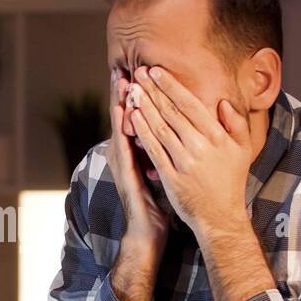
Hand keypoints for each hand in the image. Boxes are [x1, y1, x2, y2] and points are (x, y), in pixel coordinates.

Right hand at [106, 71, 167, 300]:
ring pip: (121, 127)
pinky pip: (125, 145)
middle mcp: (125, 154)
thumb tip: (179, 130)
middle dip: (124, 92)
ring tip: (122, 81)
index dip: (139, 96)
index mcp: (137, 151)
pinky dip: (124, 127)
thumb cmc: (159, 203)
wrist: (147, 233)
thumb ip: (166, 150)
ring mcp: (123, 164)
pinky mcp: (126, 174)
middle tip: (123, 67)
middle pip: (124, 116)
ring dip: (120, 103)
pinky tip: (126, 112)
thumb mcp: (164, 171)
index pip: (138, 117)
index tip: (142, 72)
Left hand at [126, 66, 251, 242]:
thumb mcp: (243, 150)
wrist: (220, 217)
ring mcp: (184, 161)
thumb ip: (236, 124)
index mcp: (217, 137)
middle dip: (153, 90)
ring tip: (131, 89)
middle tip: (138, 72)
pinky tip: (132, 117)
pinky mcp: (170, 176)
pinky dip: (142, 132)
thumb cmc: (231, 182)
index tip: (156, 71)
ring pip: (160, 127)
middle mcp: (200, 146)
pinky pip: (153, 149)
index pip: (190, 104)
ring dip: (144, 106)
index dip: (171, 86)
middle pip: (172, 112)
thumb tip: (223, 102)